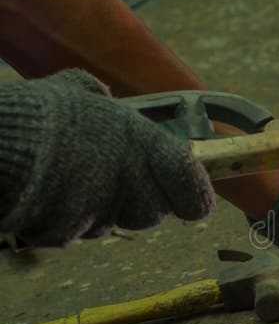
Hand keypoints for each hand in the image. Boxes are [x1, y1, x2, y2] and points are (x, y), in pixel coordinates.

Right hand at [0, 69, 214, 245]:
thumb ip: (97, 96)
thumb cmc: (35, 113)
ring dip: (96, 212)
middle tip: (111, 184)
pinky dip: (60, 221)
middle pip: (152, 214)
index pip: (189, 181)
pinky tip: (42, 196)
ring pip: (111, 225)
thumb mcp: (73, 90)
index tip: (197, 203)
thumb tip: (101, 95)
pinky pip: (73, 233)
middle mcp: (128, 177)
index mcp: (140, 141)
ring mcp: (100, 206)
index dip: (196, 197)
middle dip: (137, 205)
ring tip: (66, 183)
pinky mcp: (69, 229)